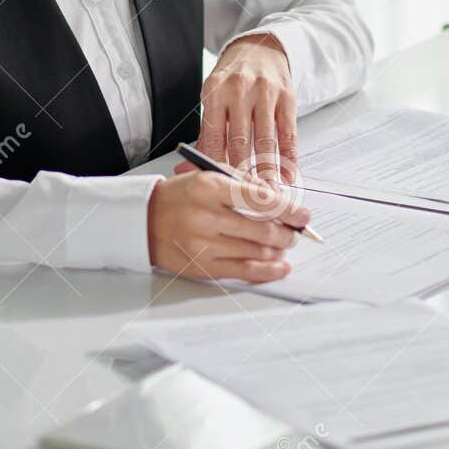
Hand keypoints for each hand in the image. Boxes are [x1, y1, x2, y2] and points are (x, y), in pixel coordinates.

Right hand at [146, 169, 310, 282]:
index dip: (288, 210)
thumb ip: (244, 185)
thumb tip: (279, 201)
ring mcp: (205, 245)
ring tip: (285, 245)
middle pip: (262, 230)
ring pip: (257, 252)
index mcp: (209, 188)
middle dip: (287, 233)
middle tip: (295, 232)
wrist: (145, 220)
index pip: (260, 200)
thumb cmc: (181, 196)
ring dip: (279, 250)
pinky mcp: (204, 267)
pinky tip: (280, 266)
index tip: (303, 215)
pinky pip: (244, 272)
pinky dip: (268, 271)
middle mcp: (207, 217)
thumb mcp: (209, 175)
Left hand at [177, 32, 297, 183]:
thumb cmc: (233, 78)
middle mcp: (239, 90)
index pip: (213, 137)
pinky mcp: (287, 95)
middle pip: (240, 142)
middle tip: (246, 198)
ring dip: (268, 171)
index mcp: (214, 92)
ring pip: (266, 140)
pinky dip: (288, 157)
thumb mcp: (213, 99)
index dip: (217, 167)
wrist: (260, 47)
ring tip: (268, 193)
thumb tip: (186, 172)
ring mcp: (264, 92)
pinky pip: (288, 132)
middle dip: (243, 174)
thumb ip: (205, 136)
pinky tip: (288, 173)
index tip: (221, 190)